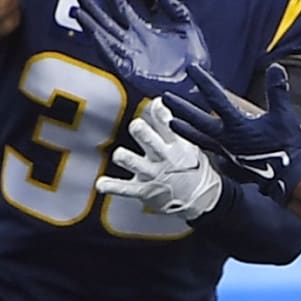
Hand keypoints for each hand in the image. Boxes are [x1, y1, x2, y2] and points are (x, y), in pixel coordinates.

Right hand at [74, 0, 211, 102]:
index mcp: (143, 30)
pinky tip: (96, 36)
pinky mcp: (131, 72)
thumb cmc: (194, 59)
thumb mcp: (187, 26)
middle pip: (107, 23)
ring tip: (80, 13)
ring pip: (105, 39)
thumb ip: (176, 9)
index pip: (122, 8)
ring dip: (92, 27)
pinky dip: (103, 48)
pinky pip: (113, 59)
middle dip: (93, 9)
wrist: (199, 82)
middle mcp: (132, 43)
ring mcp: (130, 57)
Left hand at [101, 98, 222, 220]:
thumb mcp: (190, 144)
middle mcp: (163, 158)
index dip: (160, 111)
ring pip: (133, 162)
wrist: (200, 199)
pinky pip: (124, 188)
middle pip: (148, 140)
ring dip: (125, 157)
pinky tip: (100, 184)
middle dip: (141, 131)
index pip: (167, 123)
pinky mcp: (144, 190)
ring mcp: (152, 174)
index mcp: (176, 144)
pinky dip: (111, 186)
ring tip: (120, 155)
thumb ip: (170, 124)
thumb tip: (157, 101)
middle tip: (136, 126)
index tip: (155, 103)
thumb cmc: (192, 167)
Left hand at [165, 64, 300, 205]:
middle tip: (165, 99)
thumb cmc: (286, 148)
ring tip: (171, 123)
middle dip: (181, 108)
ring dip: (184, 129)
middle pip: (197, 121)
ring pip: (199, 139)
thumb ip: (278, 91)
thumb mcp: (284, 115)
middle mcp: (225, 139)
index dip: (203, 82)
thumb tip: (276, 67)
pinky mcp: (229, 164)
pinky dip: (201, 146)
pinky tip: (197, 145)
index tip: (191, 69)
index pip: (215, 98)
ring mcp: (225, 153)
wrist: (288, 180)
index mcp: (237, 124)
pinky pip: (209, 152)